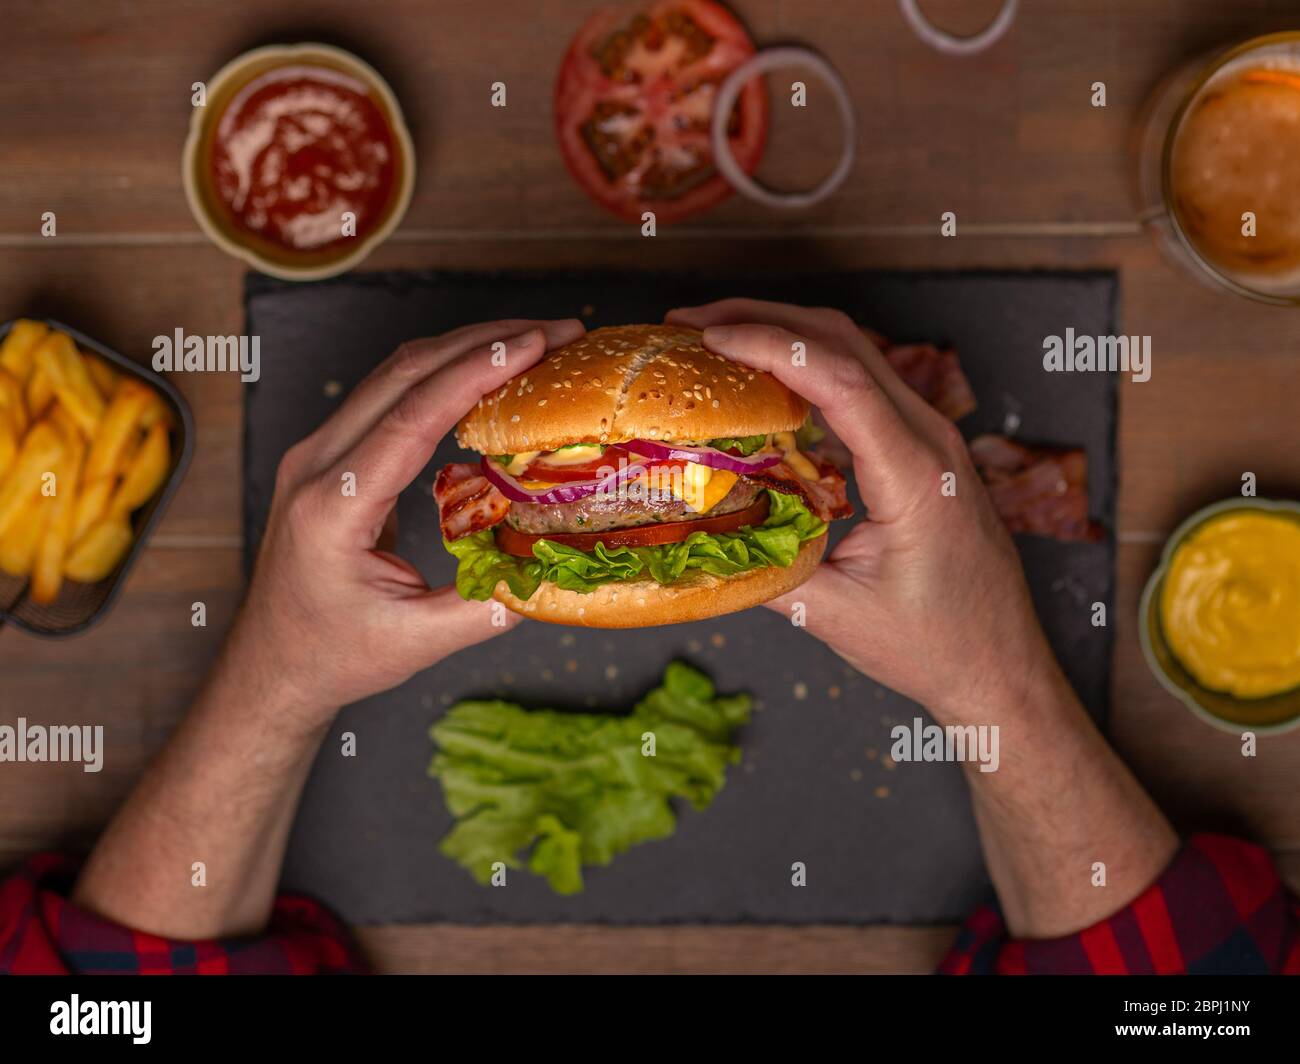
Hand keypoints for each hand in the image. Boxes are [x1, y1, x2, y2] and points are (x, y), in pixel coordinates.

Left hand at [227, 318, 585, 727]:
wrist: (273, 662)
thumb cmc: (333, 654)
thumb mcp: (415, 641)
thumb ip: (486, 608)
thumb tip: (557, 577)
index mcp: (331, 506)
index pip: (410, 417)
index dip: (474, 373)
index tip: (531, 344)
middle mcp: (315, 465)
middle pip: (403, 373)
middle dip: (482, 341)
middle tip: (553, 332)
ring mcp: (317, 454)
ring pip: (394, 374)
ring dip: (463, 349)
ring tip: (533, 343)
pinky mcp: (330, 456)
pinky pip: (389, 395)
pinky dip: (442, 374)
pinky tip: (487, 374)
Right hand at [666, 299, 1058, 722]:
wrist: (1001, 666)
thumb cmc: (936, 645)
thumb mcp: (837, 616)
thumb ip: (763, 573)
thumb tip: (695, 537)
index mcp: (916, 474)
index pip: (840, 379)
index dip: (770, 347)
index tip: (708, 339)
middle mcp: (930, 439)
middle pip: (845, 342)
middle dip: (764, 319)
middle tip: (691, 323)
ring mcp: (930, 438)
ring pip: (855, 354)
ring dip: (785, 335)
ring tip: (715, 340)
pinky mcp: (921, 448)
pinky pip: (862, 387)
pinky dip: (807, 370)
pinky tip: (762, 386)